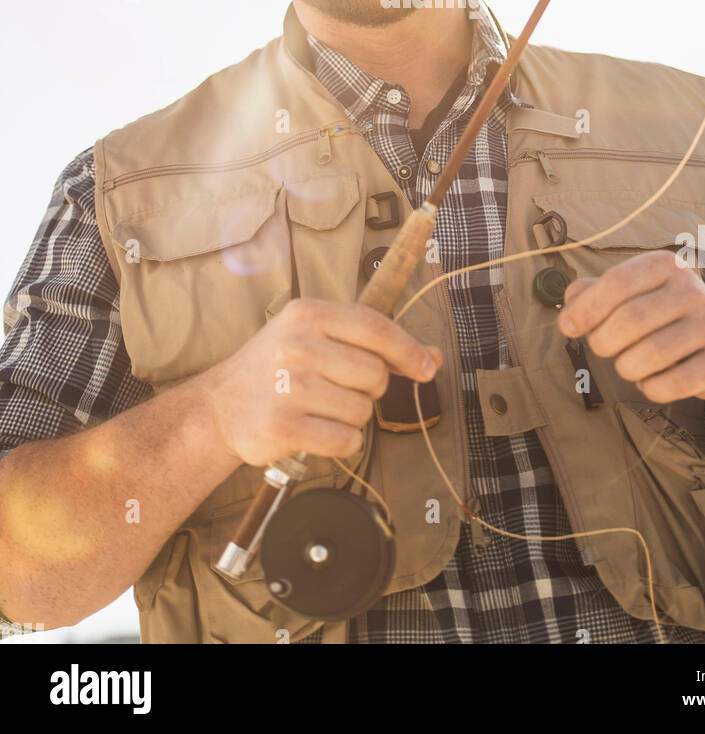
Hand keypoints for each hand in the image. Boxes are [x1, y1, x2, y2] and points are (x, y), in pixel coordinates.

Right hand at [203, 299, 442, 465]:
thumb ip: (374, 344)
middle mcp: (296, 345)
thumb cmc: (278, 368)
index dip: (408, 350)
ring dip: (352, 418)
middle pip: (374, 373)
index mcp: (307, 314)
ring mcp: (287, 387)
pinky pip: (345, 440)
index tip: (425, 368)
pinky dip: (341, 442)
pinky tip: (317, 431)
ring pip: (362, 410)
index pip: (375, 328)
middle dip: (370, 389)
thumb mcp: (318, 338)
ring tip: (321, 409)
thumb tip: (432, 358)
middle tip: (341, 389)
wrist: (220, 406)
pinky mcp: (282, 427)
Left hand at [557, 251, 704, 403]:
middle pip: (630, 320)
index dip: (586, 308)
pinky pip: (670, 384)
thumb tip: (569, 311)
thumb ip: (593, 294)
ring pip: (649, 355)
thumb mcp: (632, 294)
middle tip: (604, 349)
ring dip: (626, 368)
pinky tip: (653, 380)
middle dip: (603, 343)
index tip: (567, 327)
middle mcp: (692, 289)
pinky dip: (650, 388)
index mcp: (665, 265)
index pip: (617, 283)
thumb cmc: (663, 317)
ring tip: (630, 364)